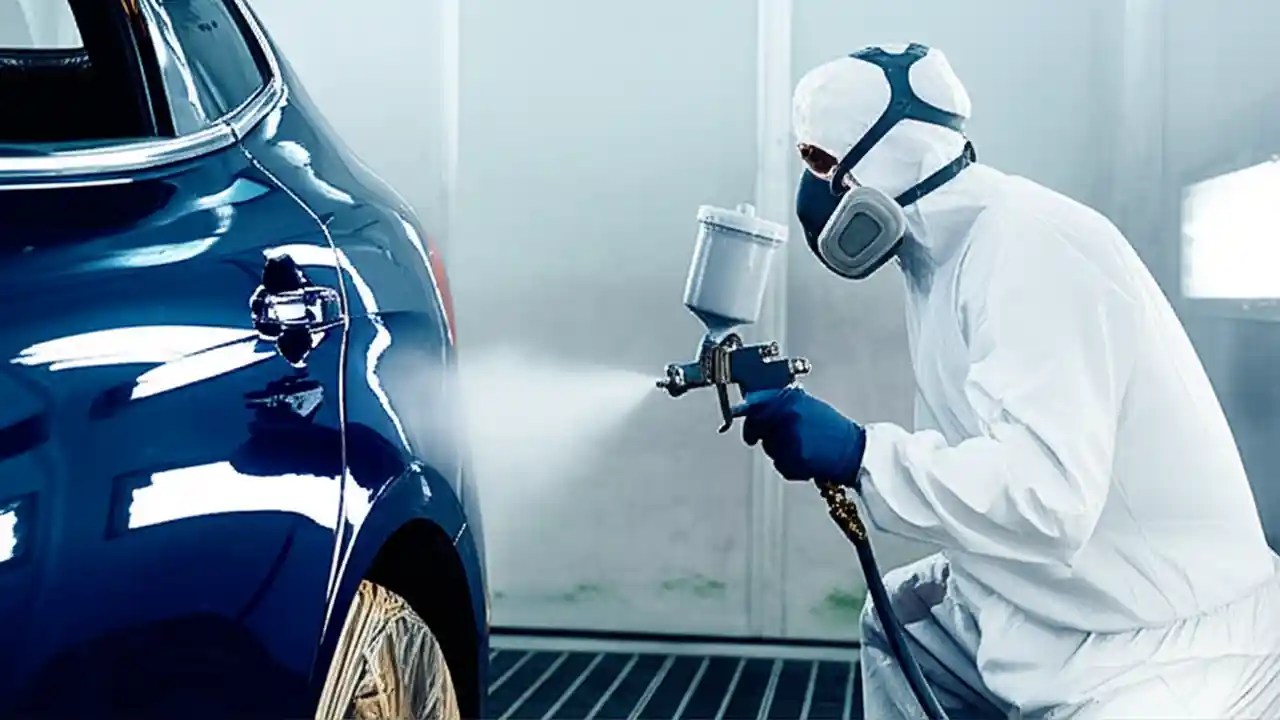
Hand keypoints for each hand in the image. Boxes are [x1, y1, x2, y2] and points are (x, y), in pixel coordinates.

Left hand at [741, 387, 865, 486]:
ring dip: (777, 449)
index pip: (759, 402)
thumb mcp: (809, 406)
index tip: (737, 411)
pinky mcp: (796, 460)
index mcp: (793, 401)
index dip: (746, 408)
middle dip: (757, 432)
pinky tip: (805, 459)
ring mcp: (791, 440)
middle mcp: (789, 418)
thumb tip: (756, 399)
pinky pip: (780, 464)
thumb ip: (783, 402)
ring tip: (800, 446)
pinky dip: (789, 465)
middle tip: (757, 436)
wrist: (855, 452)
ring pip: (769, 448)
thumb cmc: (834, 430)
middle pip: (759, 427)